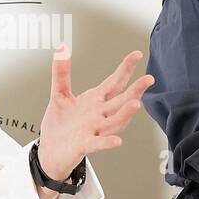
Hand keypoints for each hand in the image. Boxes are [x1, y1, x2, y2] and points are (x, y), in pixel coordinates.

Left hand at [36, 45, 154, 180]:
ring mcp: (94, 130)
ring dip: (125, 114)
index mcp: (95, 101)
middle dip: (135, 90)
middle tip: (148, 79)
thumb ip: (61, 72)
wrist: (51, 151)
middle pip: (121, 101)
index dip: (125, 69)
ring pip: (114, 122)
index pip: (114, 82)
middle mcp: (99, 115)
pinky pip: (98, 144)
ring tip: (135, 104)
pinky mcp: (84, 145)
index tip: (137, 55)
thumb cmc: (59, 125)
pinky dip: (107, 142)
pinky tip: (116, 141)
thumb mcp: (59, 94)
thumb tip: (61, 48)